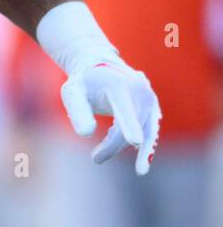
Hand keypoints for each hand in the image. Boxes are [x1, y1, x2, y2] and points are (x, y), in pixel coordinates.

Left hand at [59, 57, 160, 174]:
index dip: (129, 126)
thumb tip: (86, 134)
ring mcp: (149, 98)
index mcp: (119, 85)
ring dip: (127, 147)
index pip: (124, 110)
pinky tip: (137, 159)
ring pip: (145, 131)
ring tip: (102, 157)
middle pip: (132, 126)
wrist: (100, 66)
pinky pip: (151, 129)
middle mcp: (140, 90)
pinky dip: (144, 144)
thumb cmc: (84, 82)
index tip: (135, 142)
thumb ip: (78, 112)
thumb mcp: (72, 93)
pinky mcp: (153, 106)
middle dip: (114, 145)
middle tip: (95, 158)